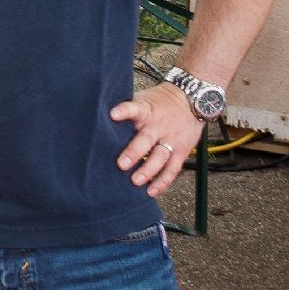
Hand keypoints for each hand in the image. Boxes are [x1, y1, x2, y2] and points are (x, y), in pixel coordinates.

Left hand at [110, 83, 205, 197]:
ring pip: (160, 156)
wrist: (192, 99)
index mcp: (146, 110)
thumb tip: (96, 118)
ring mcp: (171, 139)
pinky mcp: (182, 150)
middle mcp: (159, 126)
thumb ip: (126, 110)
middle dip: (134, 152)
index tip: (112, 114)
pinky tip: (151, 191)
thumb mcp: (143, 100)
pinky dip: (162, 181)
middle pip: (146, 139)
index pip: (134, 108)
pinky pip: (172, 168)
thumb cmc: (159, 102)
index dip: (124, 111)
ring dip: (148, 170)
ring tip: (136, 181)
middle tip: (121, 164)